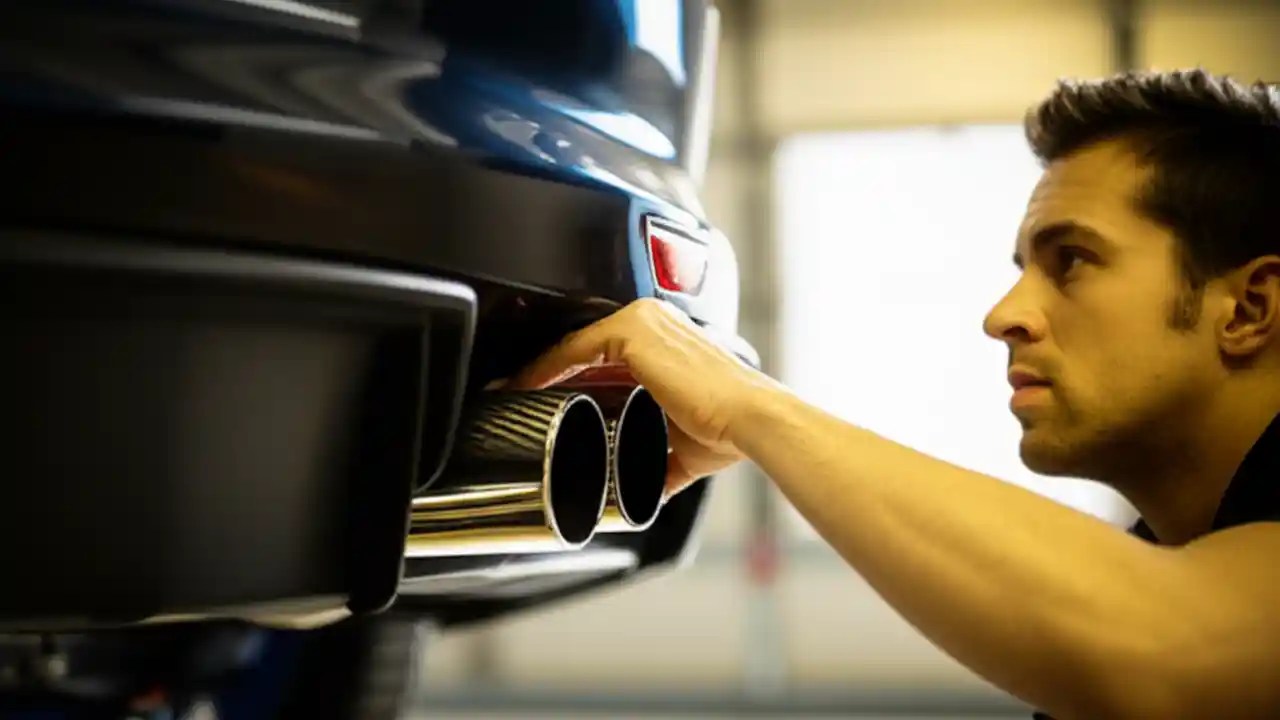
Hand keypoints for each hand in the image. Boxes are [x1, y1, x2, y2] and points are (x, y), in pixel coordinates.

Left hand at [509, 298, 773, 497]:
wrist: (748, 421)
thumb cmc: (728, 427)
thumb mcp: (684, 446)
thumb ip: (661, 462)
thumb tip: (646, 491)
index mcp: (666, 340)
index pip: (603, 354)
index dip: (568, 377)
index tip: (540, 402)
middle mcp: (652, 320)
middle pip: (583, 346)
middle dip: (548, 373)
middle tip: (517, 400)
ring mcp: (642, 321)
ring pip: (574, 344)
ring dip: (539, 369)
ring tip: (511, 394)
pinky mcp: (634, 330)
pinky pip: (575, 347)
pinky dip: (545, 366)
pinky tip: (524, 385)